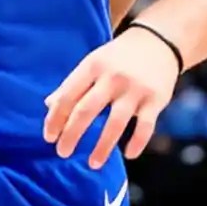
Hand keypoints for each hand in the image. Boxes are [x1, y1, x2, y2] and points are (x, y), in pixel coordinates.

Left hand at [42, 25, 178, 169]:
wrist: (157, 41)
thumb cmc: (118, 57)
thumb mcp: (93, 63)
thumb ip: (73, 85)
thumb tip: (48, 106)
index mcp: (92, 66)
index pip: (68, 95)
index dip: (56, 118)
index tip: (49, 137)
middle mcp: (112, 77)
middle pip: (86, 110)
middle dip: (72, 134)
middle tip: (62, 152)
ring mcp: (135, 89)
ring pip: (115, 123)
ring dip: (103, 147)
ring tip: (93, 164)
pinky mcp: (155, 99)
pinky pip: (145, 126)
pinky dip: (137, 142)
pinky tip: (128, 155)